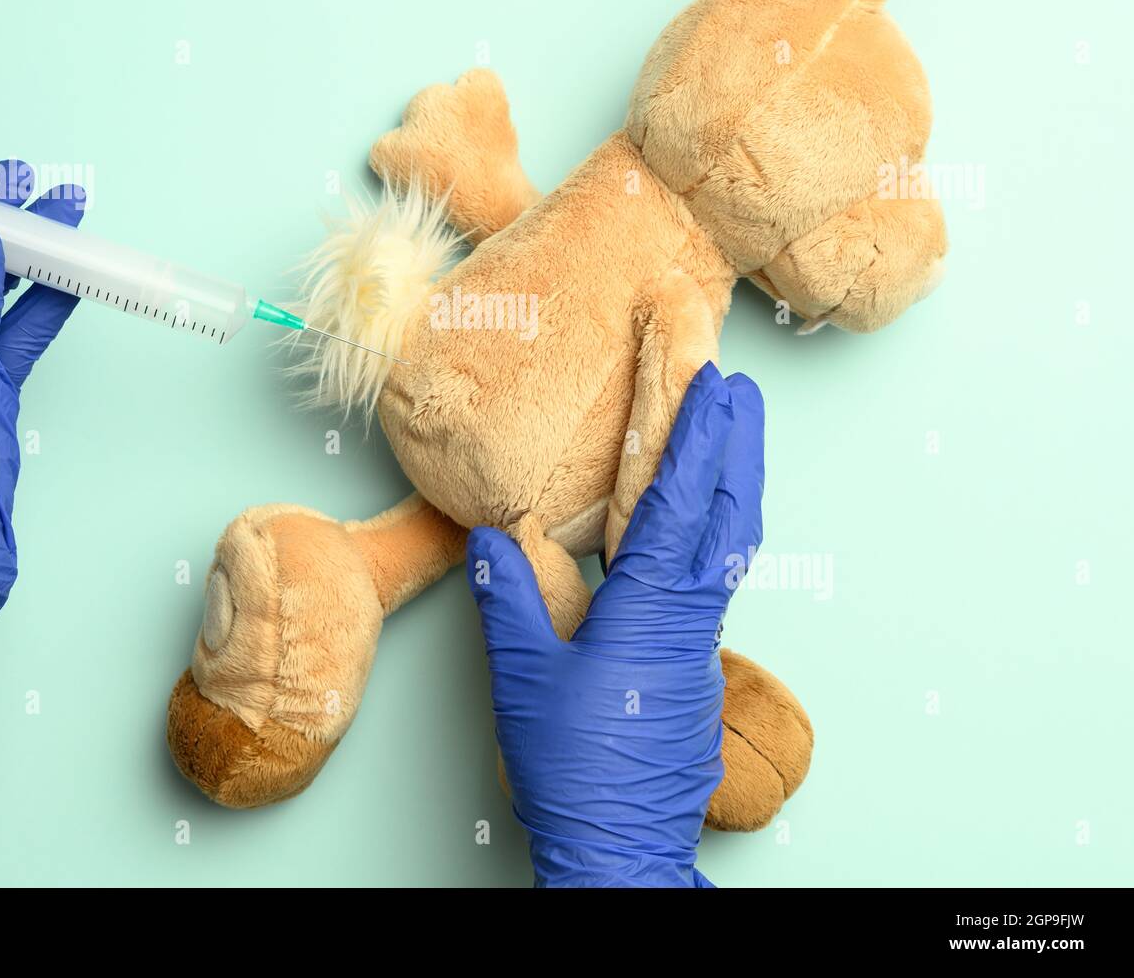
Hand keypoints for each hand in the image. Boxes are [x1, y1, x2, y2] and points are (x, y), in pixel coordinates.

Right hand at [466, 362, 763, 886]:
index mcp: (652, 610)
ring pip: (731, 548)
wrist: (621, 852)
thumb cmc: (575, 770)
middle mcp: (691, 620)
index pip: (679, 505)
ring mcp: (702, 646)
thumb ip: (508, 600)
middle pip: (729, 516)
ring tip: (732, 441)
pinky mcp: (697, 669)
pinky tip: (696, 531)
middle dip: (739, 447)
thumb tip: (492, 536)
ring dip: (734, 485)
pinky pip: (715, 581)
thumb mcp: (524, 678)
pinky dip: (716, 532)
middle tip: (745, 393)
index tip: (712, 386)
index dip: (696, 438)